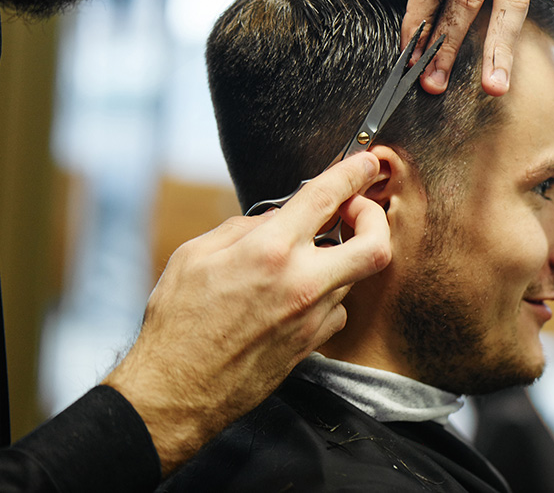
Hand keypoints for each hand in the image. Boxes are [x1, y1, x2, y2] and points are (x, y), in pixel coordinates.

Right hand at [103, 153, 390, 474]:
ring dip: (341, 257)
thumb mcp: (195, 255)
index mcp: (270, 250)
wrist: (177, 391)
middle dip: (375, 218)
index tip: (368, 162)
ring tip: (310, 254)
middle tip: (357, 210)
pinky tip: (298, 293)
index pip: (328, 197)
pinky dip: (326, 293)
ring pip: (353, 275)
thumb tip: (276, 217)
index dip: (355, 173)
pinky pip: (337, 308)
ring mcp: (312, 316)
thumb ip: (243, 228)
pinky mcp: (313, 344)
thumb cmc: (178, 323)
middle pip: (375, 245)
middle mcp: (301, 282)